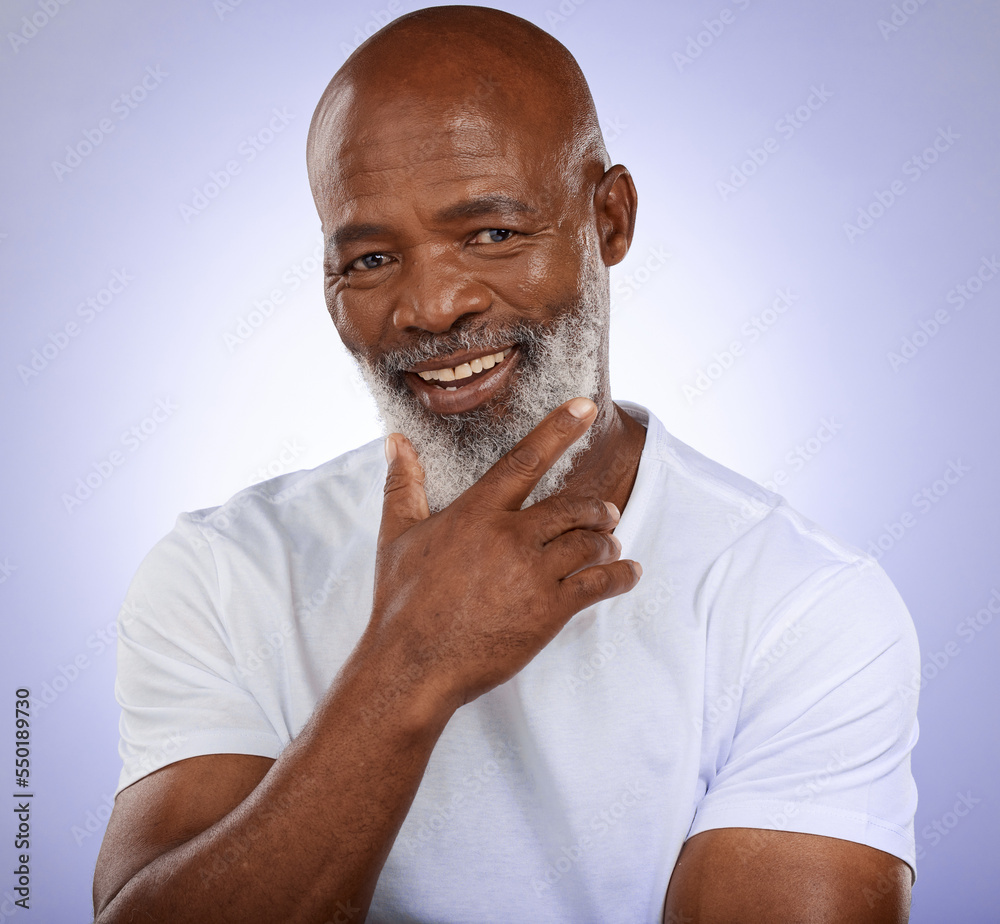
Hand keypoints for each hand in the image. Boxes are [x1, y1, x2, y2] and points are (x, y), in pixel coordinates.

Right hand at [368, 397, 641, 712]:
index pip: (525, 460)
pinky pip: (598, 584)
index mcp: (476, 513)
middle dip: (596, 507)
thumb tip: (395, 441)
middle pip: (571, 506)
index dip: (559, 430)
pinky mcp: (548, 610)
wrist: (413, 665)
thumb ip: (403, 484)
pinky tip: (629, 573)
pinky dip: (620, 576)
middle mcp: (510, 537)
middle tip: (606, 512)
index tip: (586, 407)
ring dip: (606, 540)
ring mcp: (533, 574)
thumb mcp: (395, 536)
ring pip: (589, 542)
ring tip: (610, 544)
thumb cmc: (402, 602)